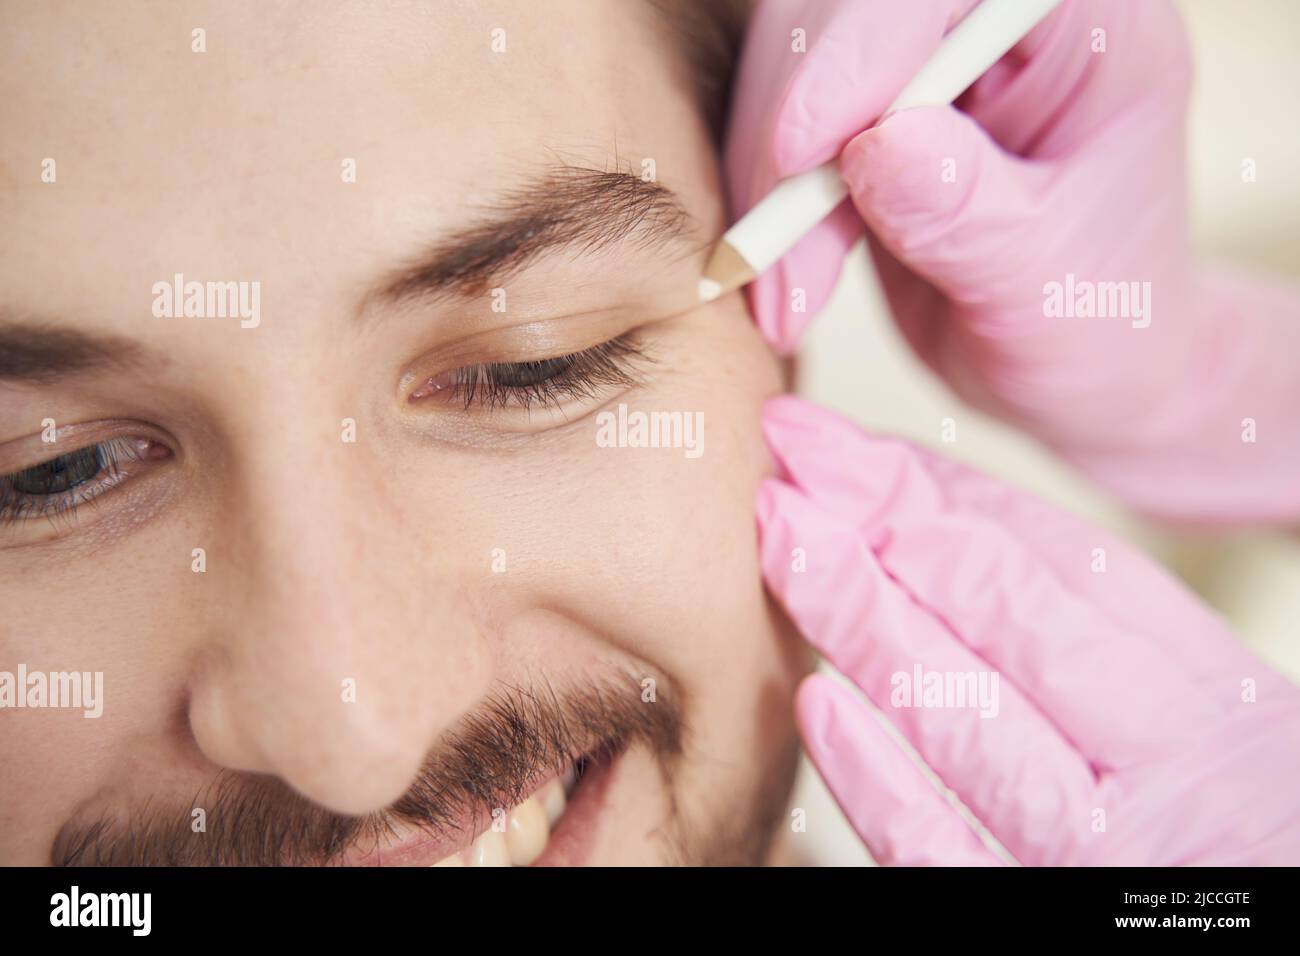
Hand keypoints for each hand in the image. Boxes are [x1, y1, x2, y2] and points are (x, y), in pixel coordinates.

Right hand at [728, 0, 1299, 522]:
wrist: (1075, 367)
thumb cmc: (1097, 329)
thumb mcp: (1047, 290)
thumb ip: (970, 215)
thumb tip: (875, 143)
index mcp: (1087, 29)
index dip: (864, 48)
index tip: (797, 153)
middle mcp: (998, 20)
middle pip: (848, 9)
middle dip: (792, 132)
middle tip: (774, 262)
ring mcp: (929, 57)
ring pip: (793, 60)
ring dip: (767, 182)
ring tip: (786, 299)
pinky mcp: (869, 105)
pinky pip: (780, 120)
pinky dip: (766, 205)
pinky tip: (785, 288)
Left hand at [757, 396, 1299, 863]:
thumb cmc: (1268, 839)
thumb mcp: (1251, 741)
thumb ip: (1143, 668)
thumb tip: (984, 563)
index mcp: (1222, 707)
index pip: (1071, 564)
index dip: (953, 491)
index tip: (863, 447)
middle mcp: (1168, 769)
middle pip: (1006, 607)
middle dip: (889, 514)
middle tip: (798, 447)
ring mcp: (1104, 852)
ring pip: (956, 711)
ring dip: (857, 610)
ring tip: (780, 532)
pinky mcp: (1050, 925)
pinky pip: (942, 852)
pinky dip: (875, 779)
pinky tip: (812, 705)